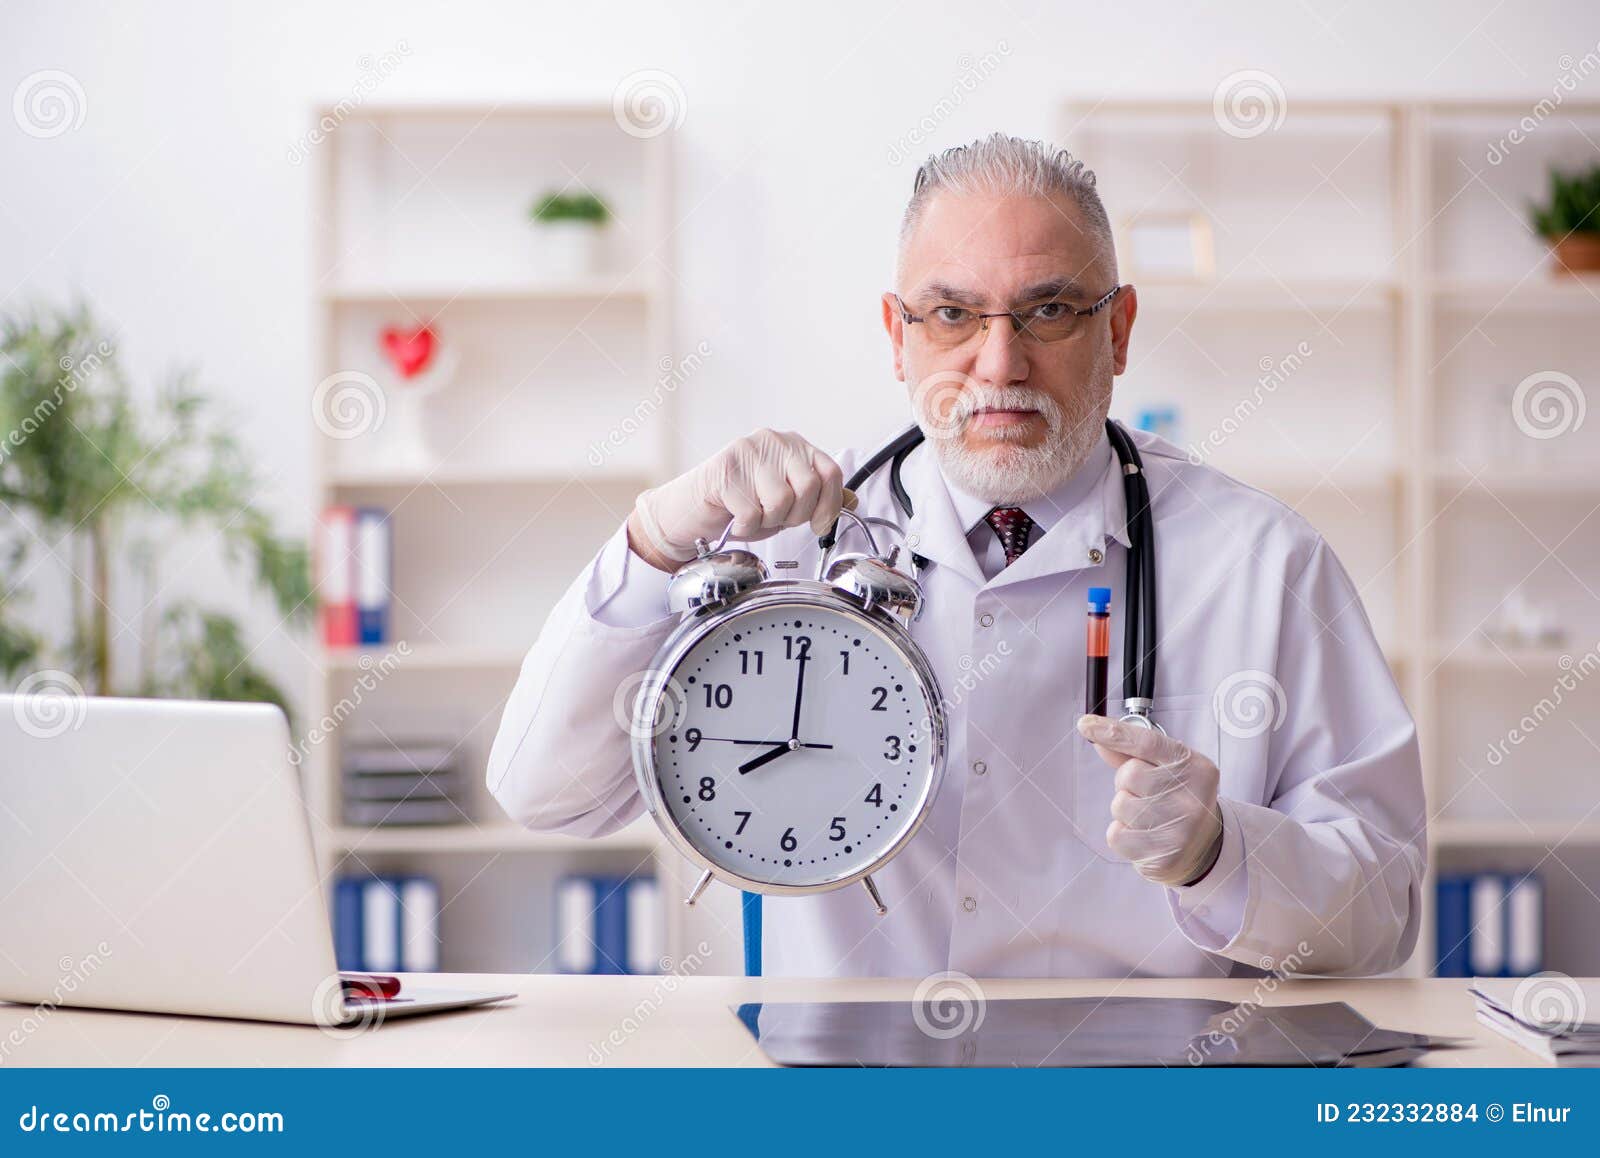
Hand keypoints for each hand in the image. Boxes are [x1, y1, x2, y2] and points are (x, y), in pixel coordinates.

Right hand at [627, 429, 845, 570]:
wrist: (688, 511)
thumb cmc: (737, 505)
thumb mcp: (786, 502)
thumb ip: (817, 498)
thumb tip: (853, 502)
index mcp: (792, 445)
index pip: (830, 472)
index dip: (829, 505)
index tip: (818, 524)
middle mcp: (771, 441)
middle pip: (808, 486)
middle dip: (795, 516)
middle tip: (774, 517)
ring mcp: (746, 452)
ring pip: (781, 501)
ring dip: (767, 521)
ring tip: (752, 514)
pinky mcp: (724, 471)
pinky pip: (752, 513)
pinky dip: (745, 527)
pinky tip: (734, 517)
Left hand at [1076, 714, 1223, 886]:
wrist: (1201, 849)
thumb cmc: (1177, 801)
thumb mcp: (1164, 771)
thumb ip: (1132, 754)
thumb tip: (1099, 739)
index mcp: (1196, 767)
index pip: (1149, 743)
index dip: (1114, 732)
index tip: (1085, 725)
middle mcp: (1193, 796)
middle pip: (1129, 774)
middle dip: (1126, 782)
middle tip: (1145, 794)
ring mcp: (1181, 828)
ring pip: (1120, 805)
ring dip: (1124, 811)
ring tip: (1147, 817)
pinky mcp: (1165, 856)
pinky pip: (1116, 835)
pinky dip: (1121, 834)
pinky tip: (1143, 837)